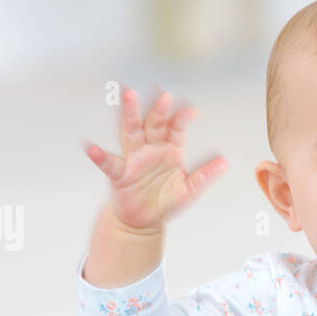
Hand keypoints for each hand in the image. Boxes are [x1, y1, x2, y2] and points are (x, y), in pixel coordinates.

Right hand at [82, 85, 227, 231]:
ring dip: (129, 114)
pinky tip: (91, 149)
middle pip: (153, 123)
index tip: (192, 111)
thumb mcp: (189, 190)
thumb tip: (224, 163)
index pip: (176, 128)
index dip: (182, 118)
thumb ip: (204, 176)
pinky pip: (110, 163)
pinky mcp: (120, 174)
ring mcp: (134, 158)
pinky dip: (100, 157)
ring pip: (131, 132)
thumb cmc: (165, 201)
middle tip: (163, 94)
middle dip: (158, 109)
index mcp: (170, 149)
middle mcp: (151, 148)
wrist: (143, 222)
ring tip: (127, 95)